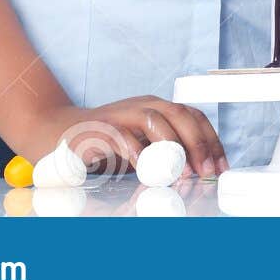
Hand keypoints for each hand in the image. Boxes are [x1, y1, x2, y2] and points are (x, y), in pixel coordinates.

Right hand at [19, 96, 227, 177]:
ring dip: (173, 147)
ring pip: (155, 120)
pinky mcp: (101, 126)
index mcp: (158, 108)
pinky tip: (146, 170)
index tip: (220, 166)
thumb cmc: (105, 144)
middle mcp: (144, 105)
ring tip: (182, 173)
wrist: (59, 134)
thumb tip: (195, 173)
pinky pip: (123, 136)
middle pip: (180, 114)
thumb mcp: (142, 148)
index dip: (211, 140)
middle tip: (205, 171)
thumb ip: (165, 155)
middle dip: (198, 143)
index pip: (194, 116)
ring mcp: (122, 113)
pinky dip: (137, 153)